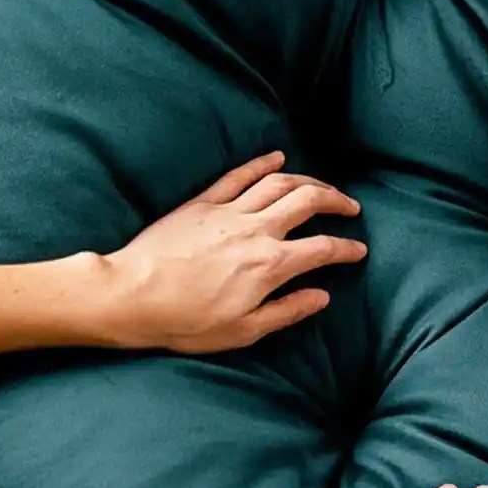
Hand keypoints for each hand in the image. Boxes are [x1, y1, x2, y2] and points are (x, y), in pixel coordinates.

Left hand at [99, 151, 366, 352]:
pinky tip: (278, 158)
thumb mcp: (244, 330)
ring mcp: (228, 212)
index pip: (323, 248)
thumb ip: (288, 311)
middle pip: (308, 202)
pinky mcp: (202, 204)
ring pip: (279, 183)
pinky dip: (262, 163)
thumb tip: (322, 297)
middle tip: (350, 208)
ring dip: (308, 180)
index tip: (358, 250)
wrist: (129, 296)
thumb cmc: (186, 322)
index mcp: (270, 265)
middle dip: (336, 201)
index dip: (346, 248)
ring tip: (323, 187)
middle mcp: (256, 231)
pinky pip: (239, 175)